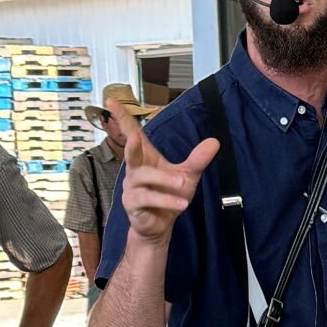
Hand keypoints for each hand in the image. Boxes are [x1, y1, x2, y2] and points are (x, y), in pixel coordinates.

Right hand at [110, 97, 218, 243]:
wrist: (161, 225)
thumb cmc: (169, 195)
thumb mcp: (187, 176)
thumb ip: (198, 159)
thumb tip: (214, 141)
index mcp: (145, 157)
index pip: (132, 132)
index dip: (122, 118)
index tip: (111, 101)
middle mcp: (135, 169)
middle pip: (130, 152)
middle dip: (130, 145)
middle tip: (133, 138)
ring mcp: (132, 187)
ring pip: (144, 177)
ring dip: (163, 179)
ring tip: (182, 183)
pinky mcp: (133, 204)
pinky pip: (148, 199)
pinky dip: (166, 200)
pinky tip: (182, 204)